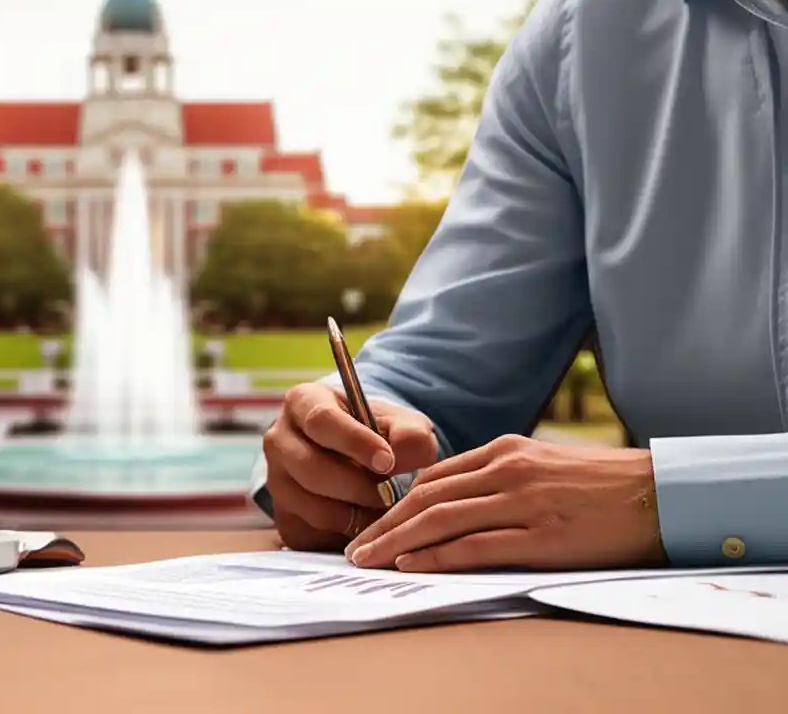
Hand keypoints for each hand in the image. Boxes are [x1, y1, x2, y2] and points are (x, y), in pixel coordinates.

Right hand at [263, 383, 439, 551]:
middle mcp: (279, 439)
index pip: (321, 420)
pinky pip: (315, 534)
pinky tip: (366, 523)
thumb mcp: (400, 424)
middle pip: (312, 469)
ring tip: (382, 508)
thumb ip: (409, 434)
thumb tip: (399, 458)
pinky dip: (347, 535)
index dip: (355, 442)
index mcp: (303, 402)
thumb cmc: (377, 435)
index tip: (386, 461)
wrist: (358, 461)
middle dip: (358, 486)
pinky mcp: (284, 517)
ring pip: (313, 507)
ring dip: (356, 514)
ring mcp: (276, 481)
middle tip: (390, 493)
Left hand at [345, 434, 666, 571]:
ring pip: (440, 519)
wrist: (660, 495)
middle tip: (355, 547)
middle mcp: (506, 470)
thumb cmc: (602, 485)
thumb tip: (459, 500)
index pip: (434, 477)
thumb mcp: (544, 465)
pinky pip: (474, 545)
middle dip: (383, 523)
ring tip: (368, 559)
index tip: (373, 523)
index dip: (396, 502)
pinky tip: (411, 564)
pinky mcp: (540, 535)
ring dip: (396, 540)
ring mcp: (521, 502)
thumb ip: (501, 477)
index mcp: (505, 450)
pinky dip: (436, 554)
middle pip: (426, 498)